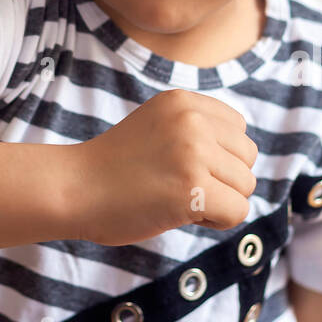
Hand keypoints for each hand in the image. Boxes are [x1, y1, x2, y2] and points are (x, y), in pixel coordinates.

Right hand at [75, 88, 257, 245]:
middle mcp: (192, 120)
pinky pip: (237, 211)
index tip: (183, 166)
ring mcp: (193, 152)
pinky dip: (216, 221)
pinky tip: (182, 214)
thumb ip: (196, 130)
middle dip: (223, 179)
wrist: (74, 188)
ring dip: (219, 201)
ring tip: (178, 198)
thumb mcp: (157, 125)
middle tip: (180, 186)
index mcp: (183, 100)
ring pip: (245, 186)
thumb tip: (247, 158)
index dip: (219, 156)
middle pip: (247, 157)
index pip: (239, 129)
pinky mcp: (192, 188)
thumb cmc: (114, 167)